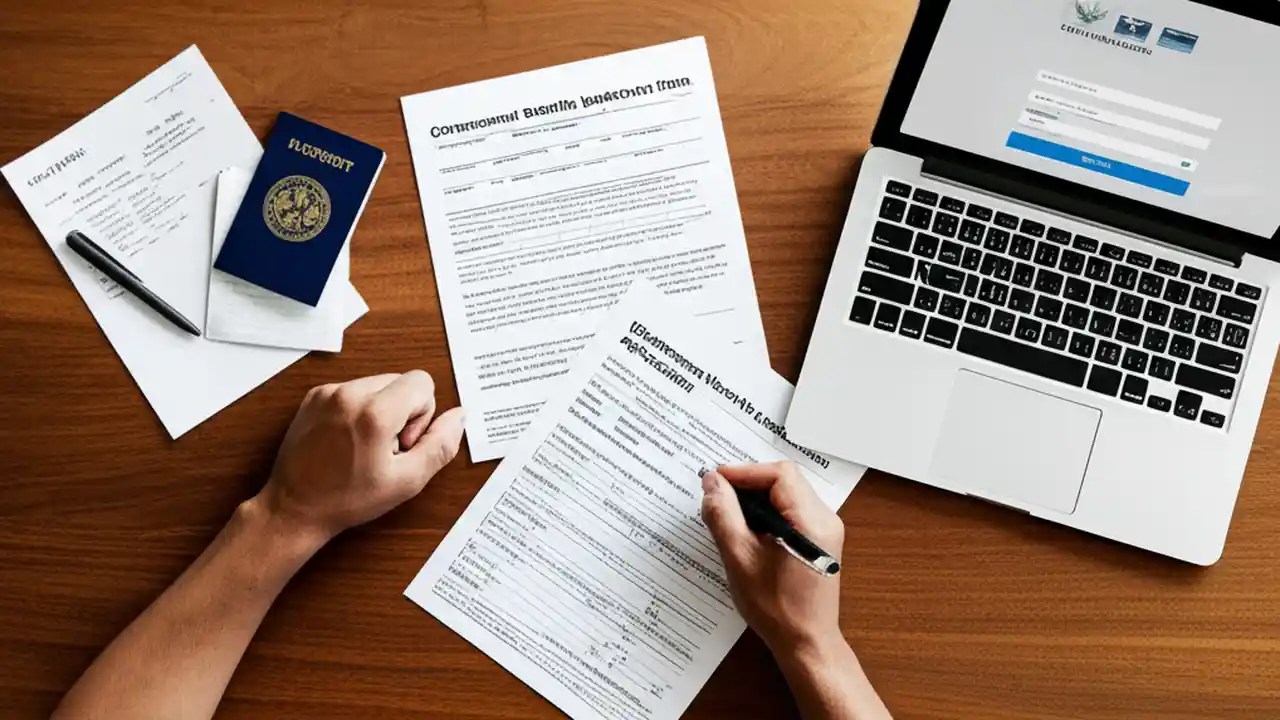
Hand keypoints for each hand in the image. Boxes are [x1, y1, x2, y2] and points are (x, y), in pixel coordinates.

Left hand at [255, 371, 465, 542]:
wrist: (294, 508)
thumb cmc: (347, 500)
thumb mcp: (406, 481)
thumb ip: (440, 445)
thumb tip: (459, 416)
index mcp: (373, 413)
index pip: (422, 383)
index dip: (422, 415)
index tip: (403, 443)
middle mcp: (348, 393)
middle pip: (401, 381)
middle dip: (403, 411)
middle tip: (386, 448)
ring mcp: (328, 393)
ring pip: (378, 384)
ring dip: (381, 410)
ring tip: (365, 446)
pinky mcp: (314, 396)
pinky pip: (354, 390)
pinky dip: (359, 410)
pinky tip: (348, 441)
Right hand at [701, 462, 844, 656]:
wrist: (806, 642)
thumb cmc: (775, 607)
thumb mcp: (740, 558)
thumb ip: (724, 515)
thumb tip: (712, 482)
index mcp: (812, 521)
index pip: (779, 475)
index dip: (744, 472)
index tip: (715, 481)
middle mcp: (825, 519)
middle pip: (785, 481)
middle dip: (748, 484)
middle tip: (717, 496)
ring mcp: (826, 530)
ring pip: (788, 494)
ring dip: (757, 498)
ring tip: (727, 513)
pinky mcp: (820, 541)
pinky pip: (792, 511)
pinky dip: (768, 512)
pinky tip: (746, 528)